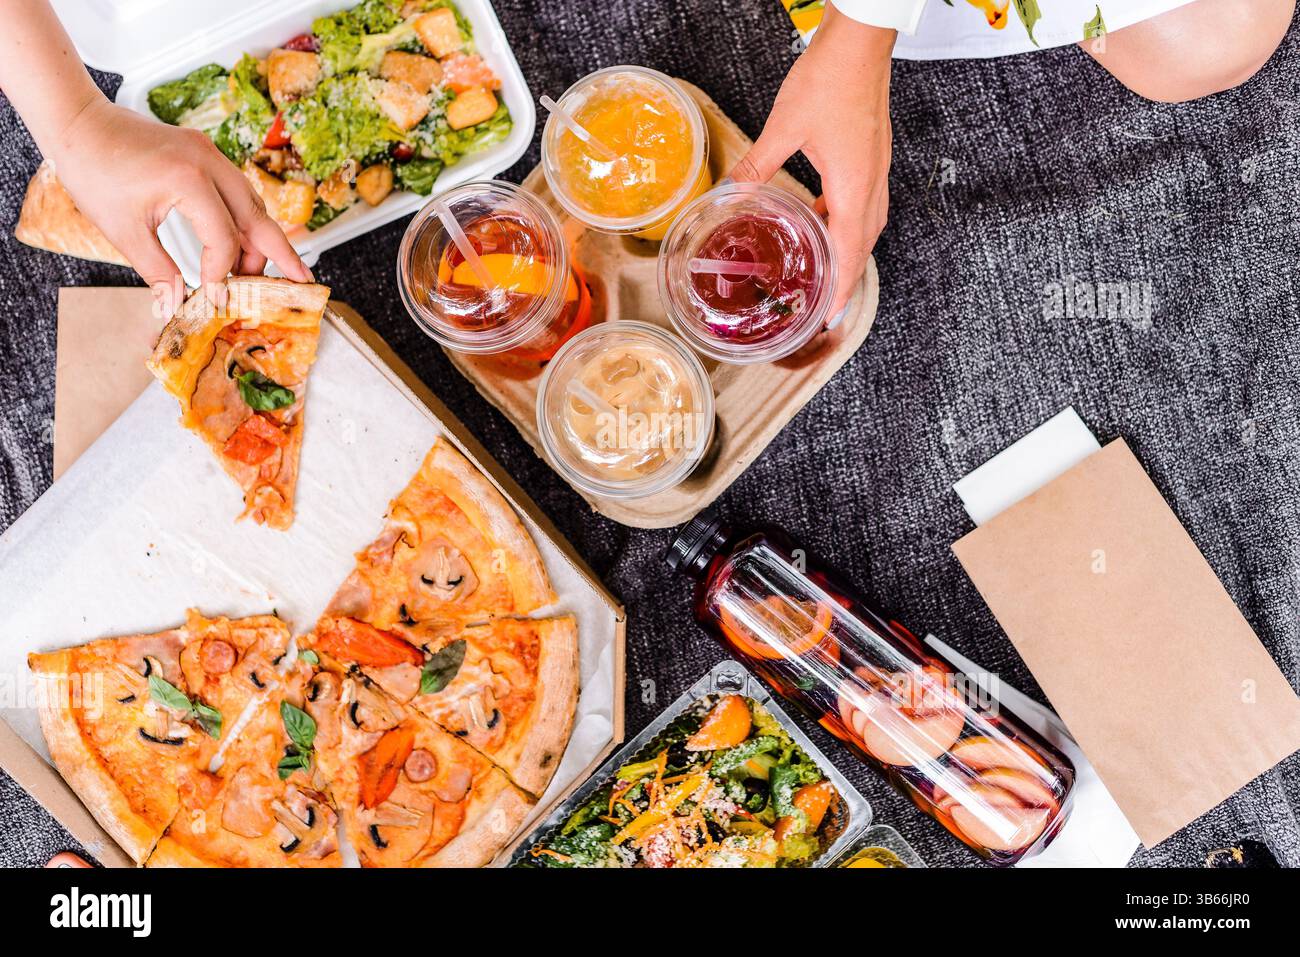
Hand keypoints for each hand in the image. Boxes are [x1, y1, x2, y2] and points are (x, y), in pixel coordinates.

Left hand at [49, 99, 311, 312]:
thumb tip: (174, 305)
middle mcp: (208, 163)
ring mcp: (209, 154)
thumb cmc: (93, 170)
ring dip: (260, 239)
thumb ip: (156, 270)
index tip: (215, 297)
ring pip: (252, 203)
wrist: (77, 122)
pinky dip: (244, 219)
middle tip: (299, 283)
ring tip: (259, 273)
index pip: (224, 237)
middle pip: (258, 218)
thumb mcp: (122, 230)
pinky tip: (241, 242)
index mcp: (188, 179)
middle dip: (278, 255)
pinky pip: (237, 191)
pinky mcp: (204, 154)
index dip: (224, 272)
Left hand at [730, 6, 894, 319]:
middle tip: (826, 305)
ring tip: (826, 270)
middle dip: (846, 278)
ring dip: (850, 250)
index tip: (830, 317)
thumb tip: (730, 194)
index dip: (841, 289)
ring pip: (868, 225)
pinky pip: (866, 202)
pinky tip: (823, 218)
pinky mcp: (874, 156)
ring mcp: (877, 169)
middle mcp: (873, 184)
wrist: (862, 42)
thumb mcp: (783, 128)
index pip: (850, 253)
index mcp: (854, 187)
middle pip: (864, 245)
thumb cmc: (830, 79)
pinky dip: (849, 221)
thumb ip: (757, 166)